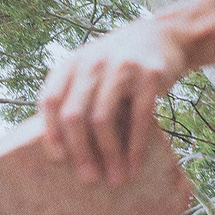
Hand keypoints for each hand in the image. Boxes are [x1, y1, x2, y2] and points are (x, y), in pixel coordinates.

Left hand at [38, 0, 214, 185]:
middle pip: (74, 115)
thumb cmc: (120, 65)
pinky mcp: (149, 75)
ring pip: (103, 120)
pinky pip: (138, 119)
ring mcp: (120, 67)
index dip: (51, 132)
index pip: (50, 100)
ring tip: (115, 178)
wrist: (164, 36)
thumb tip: (62, 150)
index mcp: (72, 63)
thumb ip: (75, 96)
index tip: (58, 159)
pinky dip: (135, 148)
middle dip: (80, 152)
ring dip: (109, 155)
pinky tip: (134, 165)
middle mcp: (92, 62)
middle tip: (88, 179)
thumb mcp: (93, 70)